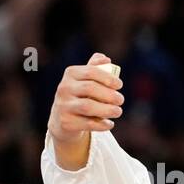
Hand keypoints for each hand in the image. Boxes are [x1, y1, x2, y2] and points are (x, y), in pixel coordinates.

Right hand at [48, 53, 122, 169]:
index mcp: (71, 74)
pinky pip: (87, 123)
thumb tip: (106, 59)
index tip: (119, 85)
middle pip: (89, 88)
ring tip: (118, 111)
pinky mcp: (66, 122)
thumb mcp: (85, 81)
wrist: (63, 120)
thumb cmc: (80, 96)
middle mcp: (64, 88)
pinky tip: (109, 124)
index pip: (91, 72)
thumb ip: (95, 69)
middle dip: (109, 94)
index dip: (108, 78)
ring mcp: (63, 106)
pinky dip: (102, 124)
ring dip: (107, 110)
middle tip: (121, 100)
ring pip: (87, 106)